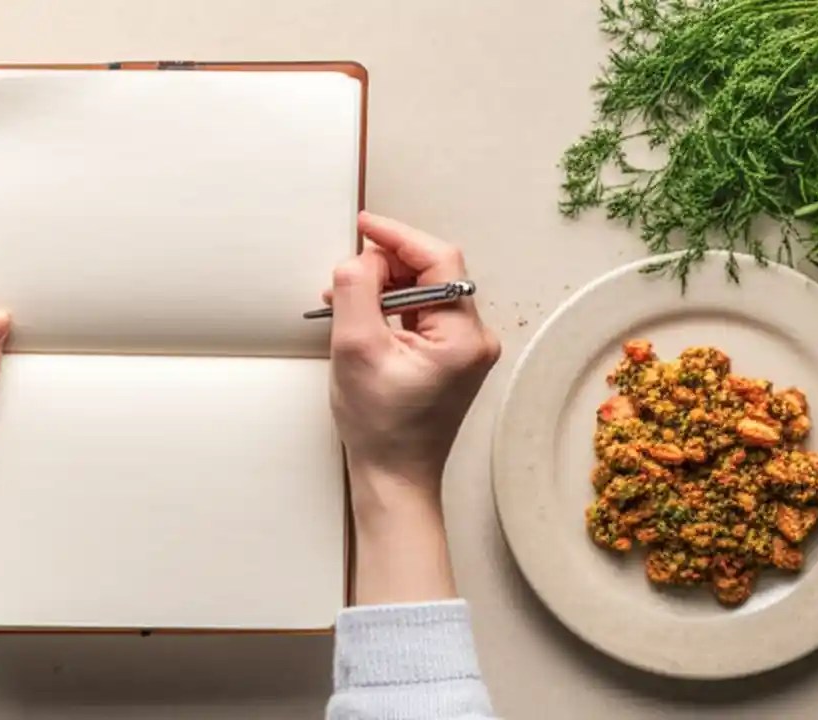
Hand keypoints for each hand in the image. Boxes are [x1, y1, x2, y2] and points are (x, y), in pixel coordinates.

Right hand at [328, 212, 499, 603]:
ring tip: (343, 304)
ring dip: (383, 289)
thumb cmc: (380, 426)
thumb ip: (356, 292)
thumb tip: (359, 257)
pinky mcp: (450, 359)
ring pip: (423, 293)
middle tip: (343, 277)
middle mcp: (475, 338)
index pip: (438, 260)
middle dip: (385, 267)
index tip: (364, 226)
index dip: (398, 236)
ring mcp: (465, 350)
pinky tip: (361, 320)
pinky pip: (420, 316)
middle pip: (431, 273)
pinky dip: (390, 310)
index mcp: (464, 335)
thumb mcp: (355, 350)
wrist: (394, 478)